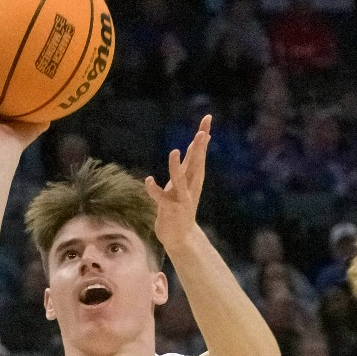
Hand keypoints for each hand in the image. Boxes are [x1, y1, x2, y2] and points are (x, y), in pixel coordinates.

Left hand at [144, 115, 211, 245]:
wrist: (181, 237)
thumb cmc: (181, 205)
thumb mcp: (189, 181)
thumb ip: (193, 161)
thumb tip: (203, 140)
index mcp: (194, 178)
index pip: (200, 153)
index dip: (203, 135)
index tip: (207, 118)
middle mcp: (190, 186)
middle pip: (196, 164)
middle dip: (199, 148)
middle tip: (202, 132)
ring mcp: (181, 198)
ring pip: (180, 180)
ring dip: (176, 167)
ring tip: (174, 152)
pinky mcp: (170, 210)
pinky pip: (161, 198)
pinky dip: (155, 190)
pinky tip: (149, 181)